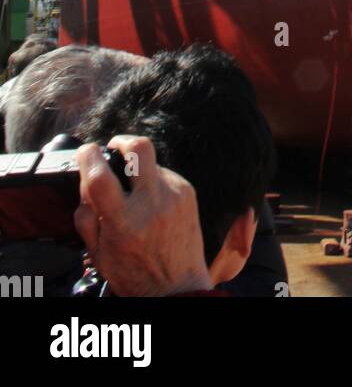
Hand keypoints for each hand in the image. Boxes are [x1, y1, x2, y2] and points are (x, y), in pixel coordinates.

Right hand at [75, 135, 211, 296]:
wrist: (177, 288)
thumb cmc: (134, 274)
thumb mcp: (97, 252)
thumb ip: (86, 215)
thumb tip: (86, 178)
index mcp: (123, 223)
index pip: (100, 178)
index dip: (88, 156)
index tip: (86, 152)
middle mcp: (151, 204)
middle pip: (139, 147)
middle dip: (122, 140)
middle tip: (114, 148)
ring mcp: (174, 195)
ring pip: (152, 161)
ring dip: (138, 169)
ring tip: (134, 192)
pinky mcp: (188, 192)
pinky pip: (165, 175)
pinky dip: (154, 182)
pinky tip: (152, 203)